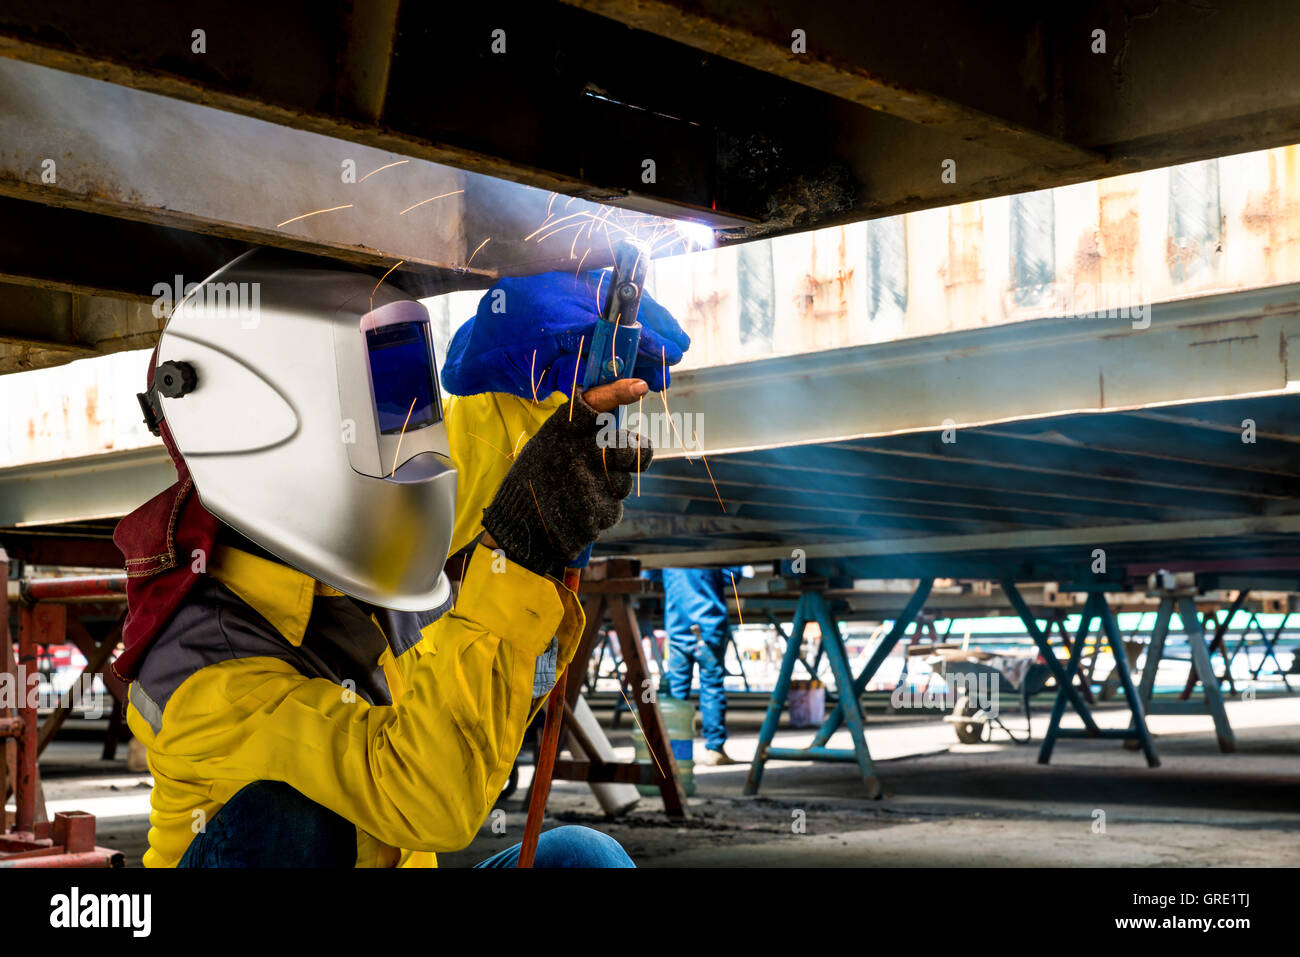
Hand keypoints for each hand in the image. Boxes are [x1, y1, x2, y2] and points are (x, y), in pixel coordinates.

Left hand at [441, 270, 689, 399]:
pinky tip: (643, 324)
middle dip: (655, 328)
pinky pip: (605, 288)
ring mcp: (562, 279)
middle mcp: (561, 290)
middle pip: (623, 304)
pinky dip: (627, 307)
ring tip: (668, 341)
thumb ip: (586, 383)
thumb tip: (634, 386)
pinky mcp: (564, 277)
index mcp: (555, 317)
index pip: (615, 327)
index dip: (648, 341)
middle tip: (677, 354)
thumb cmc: (500, 366)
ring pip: (618, 293)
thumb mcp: (541, 382)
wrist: (471, 341)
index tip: (672, 355)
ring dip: (646, 317)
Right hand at [481, 378, 652, 576]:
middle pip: (630, 447)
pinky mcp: (598, 509)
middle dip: (631, 456)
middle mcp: (580, 449)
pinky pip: (614, 508)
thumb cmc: (535, 479)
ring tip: (581, 493)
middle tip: (617, 463)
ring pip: (623, 482)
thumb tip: (626, 427)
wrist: (518, 524)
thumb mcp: (549, 443)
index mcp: (564, 430)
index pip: (596, 402)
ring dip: (610, 489)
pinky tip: (580, 510)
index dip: (619, 392)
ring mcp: (591, 480)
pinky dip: (602, 511)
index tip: (640, 387)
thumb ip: (584, 431)